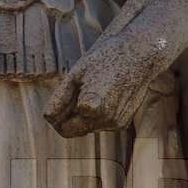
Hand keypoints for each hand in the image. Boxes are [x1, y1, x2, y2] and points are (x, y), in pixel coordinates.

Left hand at [44, 29, 160, 137]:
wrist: (138, 55)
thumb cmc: (105, 59)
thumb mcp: (76, 74)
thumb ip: (59, 99)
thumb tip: (48, 117)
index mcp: (91, 107)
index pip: (62, 127)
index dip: (58, 115)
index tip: (62, 99)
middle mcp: (105, 119)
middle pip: (74, 131)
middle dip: (69, 117)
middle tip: (74, 92)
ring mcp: (116, 123)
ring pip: (87, 128)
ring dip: (84, 115)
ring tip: (94, 89)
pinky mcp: (123, 123)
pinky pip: (100, 124)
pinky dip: (97, 114)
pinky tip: (105, 94)